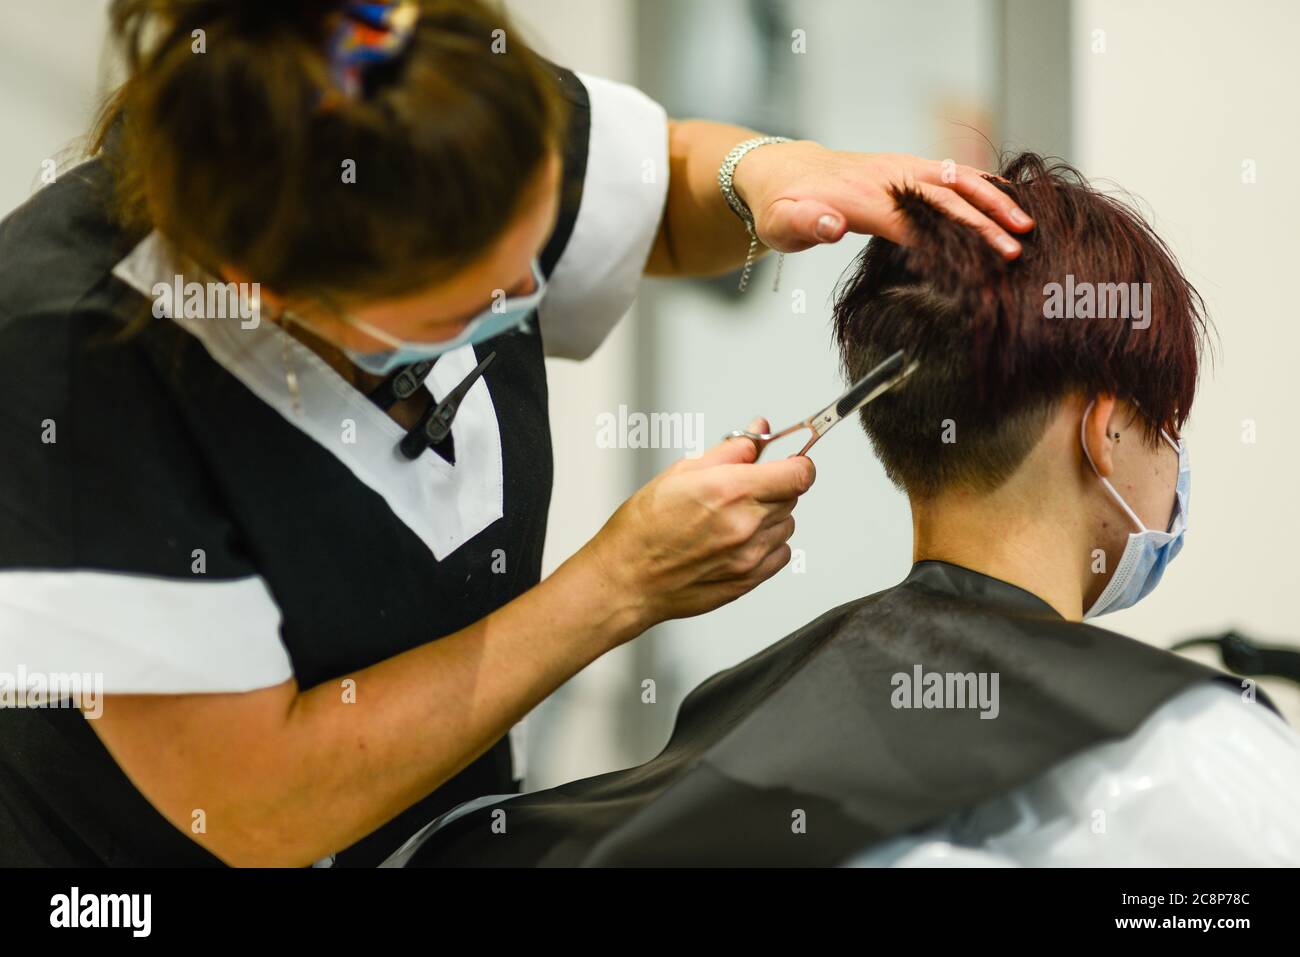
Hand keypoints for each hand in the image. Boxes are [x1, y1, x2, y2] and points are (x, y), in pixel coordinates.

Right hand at [584, 418, 813, 626]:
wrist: (628, 578)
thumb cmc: (643, 528)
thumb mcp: (681, 473)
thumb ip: (730, 451)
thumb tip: (758, 433)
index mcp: (729, 490)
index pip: (799, 473)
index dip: (798, 464)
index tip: (789, 463)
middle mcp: (745, 524)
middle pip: (792, 496)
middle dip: (773, 487)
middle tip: (741, 490)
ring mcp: (750, 555)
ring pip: (786, 525)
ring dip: (770, 516)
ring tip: (732, 518)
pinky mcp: (749, 580)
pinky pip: (780, 554)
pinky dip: (767, 545)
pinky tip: (737, 541)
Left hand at [732, 141, 1033, 258]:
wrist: (783, 172)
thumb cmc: (782, 206)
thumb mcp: (782, 223)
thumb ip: (804, 225)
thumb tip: (829, 226)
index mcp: (862, 198)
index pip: (915, 220)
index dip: (949, 239)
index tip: (980, 260)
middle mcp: (888, 177)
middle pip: (945, 199)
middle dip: (983, 224)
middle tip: (1015, 250)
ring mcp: (901, 168)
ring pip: (956, 179)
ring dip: (992, 200)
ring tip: (1026, 224)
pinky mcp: (907, 167)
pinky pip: (951, 172)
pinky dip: (982, 183)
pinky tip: (1009, 198)